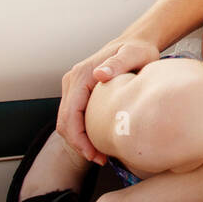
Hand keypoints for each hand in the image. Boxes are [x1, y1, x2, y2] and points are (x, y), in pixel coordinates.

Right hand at [58, 38, 161, 164]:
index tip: (94, 154)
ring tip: (101, 155)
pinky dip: (82, 132)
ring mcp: (73, 86)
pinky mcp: (79, 92)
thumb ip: (118, 63)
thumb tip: (99, 75)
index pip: (70, 114)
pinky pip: (74, 117)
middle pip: (64, 122)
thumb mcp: (134, 54)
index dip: (79, 138)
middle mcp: (72, 80)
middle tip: (100, 159)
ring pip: (67, 122)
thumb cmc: (138, 49)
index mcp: (81, 75)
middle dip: (78, 144)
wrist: (135, 42)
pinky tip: (99, 141)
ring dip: (79, 141)